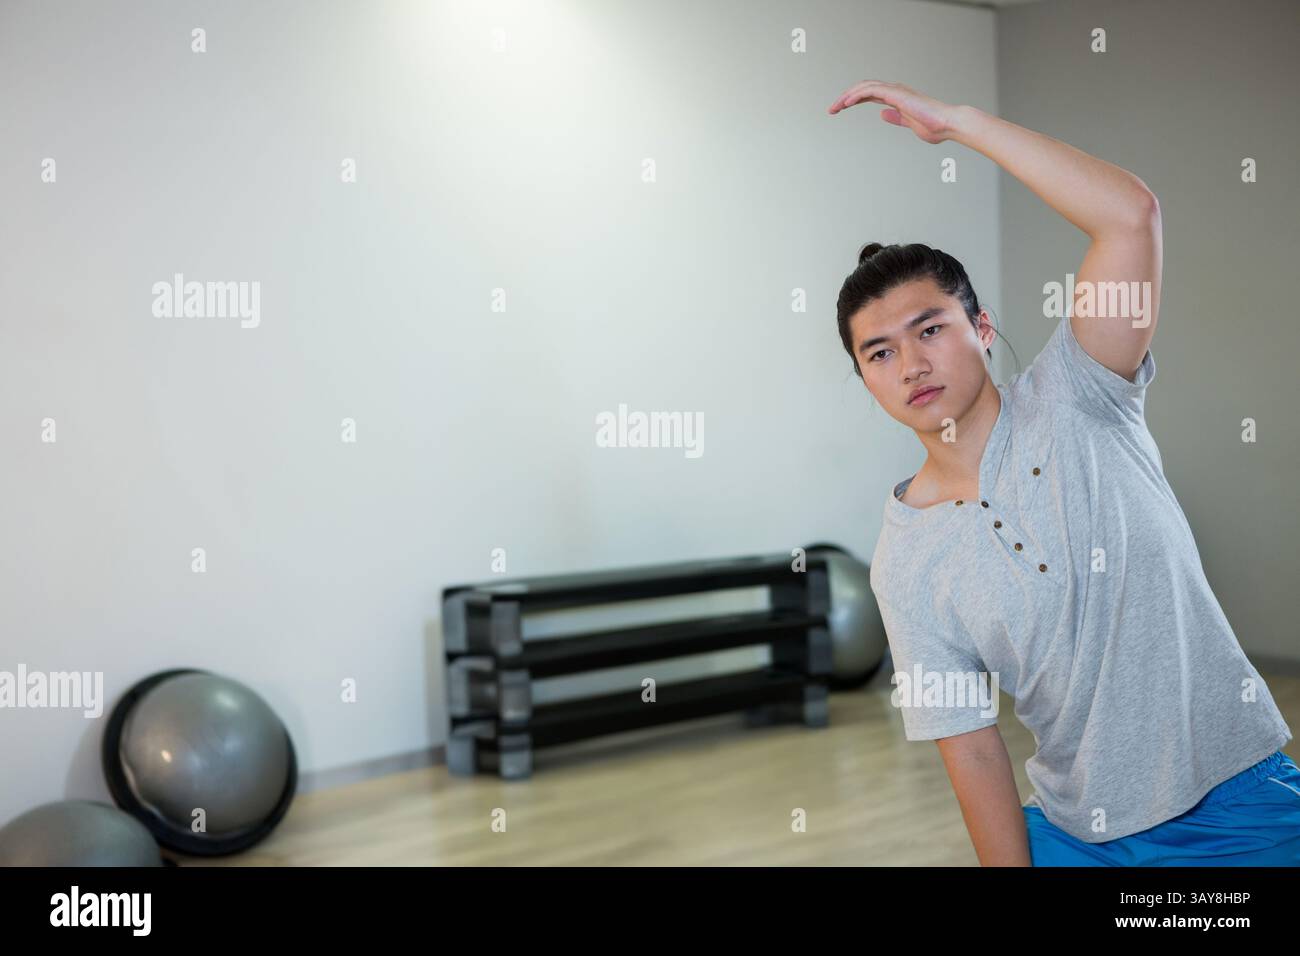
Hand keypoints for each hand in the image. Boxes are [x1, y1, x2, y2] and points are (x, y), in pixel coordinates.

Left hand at [827, 80, 960, 143]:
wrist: (948, 124)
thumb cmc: (934, 126)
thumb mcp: (909, 124)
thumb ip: (897, 118)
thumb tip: (883, 115)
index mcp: (896, 98)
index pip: (869, 95)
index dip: (853, 100)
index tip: (839, 109)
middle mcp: (894, 91)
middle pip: (863, 89)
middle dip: (845, 98)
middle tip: (831, 109)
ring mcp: (896, 91)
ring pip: (865, 87)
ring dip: (847, 96)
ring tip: (835, 107)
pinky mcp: (897, 94)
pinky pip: (872, 90)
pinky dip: (857, 95)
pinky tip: (846, 103)